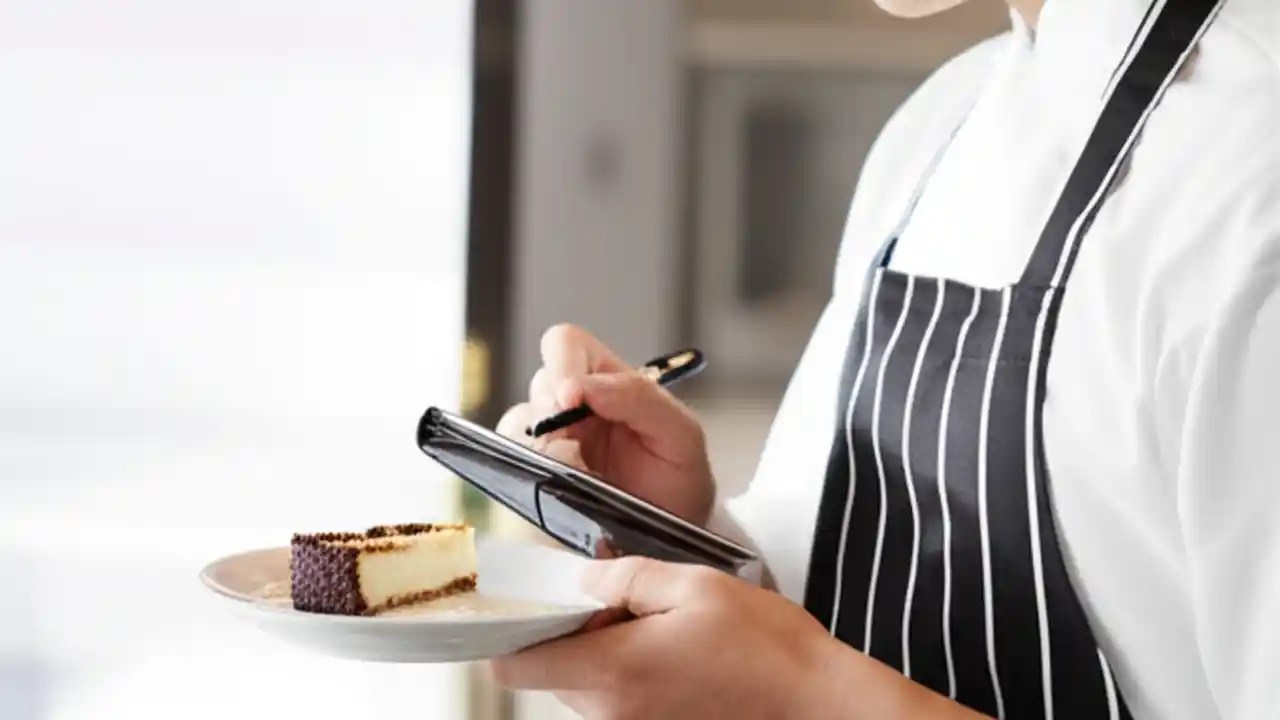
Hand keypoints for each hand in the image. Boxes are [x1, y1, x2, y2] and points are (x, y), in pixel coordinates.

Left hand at [492, 558, 985, 719]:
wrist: (818, 704)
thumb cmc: (767, 648)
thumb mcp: (694, 584)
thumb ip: (624, 577)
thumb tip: (581, 578)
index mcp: (613, 671)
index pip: (515, 667)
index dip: (511, 631)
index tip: (526, 601)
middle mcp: (612, 713)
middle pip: (551, 673)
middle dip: (570, 634)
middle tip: (616, 599)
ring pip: (586, 687)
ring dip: (603, 653)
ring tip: (656, 623)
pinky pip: (619, 702)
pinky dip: (629, 674)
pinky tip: (674, 650)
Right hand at [497, 324, 714, 524]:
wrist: (674, 539)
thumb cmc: (678, 477)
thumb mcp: (680, 434)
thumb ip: (640, 398)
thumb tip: (582, 386)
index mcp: (605, 380)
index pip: (565, 345)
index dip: (561, 365)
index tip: (569, 400)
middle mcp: (570, 405)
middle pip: (537, 387)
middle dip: (550, 415)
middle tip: (573, 448)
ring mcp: (549, 442)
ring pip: (516, 428)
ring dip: (541, 451)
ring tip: (579, 477)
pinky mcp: (534, 479)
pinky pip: (510, 468)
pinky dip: (532, 480)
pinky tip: (564, 496)